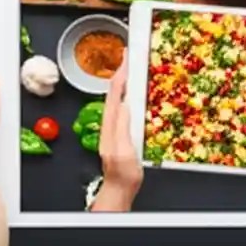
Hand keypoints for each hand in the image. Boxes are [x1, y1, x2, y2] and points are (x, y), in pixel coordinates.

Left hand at [90, 60, 142, 211]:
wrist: (119, 189)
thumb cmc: (123, 174)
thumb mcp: (124, 150)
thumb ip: (123, 128)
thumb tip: (126, 104)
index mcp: (111, 124)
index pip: (115, 93)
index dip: (121, 73)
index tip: (126, 57)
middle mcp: (111, 123)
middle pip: (115, 92)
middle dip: (121, 72)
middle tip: (129, 56)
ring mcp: (114, 127)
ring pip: (118, 98)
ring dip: (124, 82)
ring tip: (131, 68)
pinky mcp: (120, 132)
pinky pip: (123, 107)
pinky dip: (128, 95)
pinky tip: (135, 94)